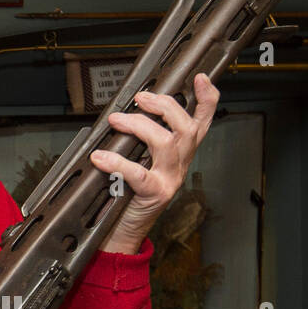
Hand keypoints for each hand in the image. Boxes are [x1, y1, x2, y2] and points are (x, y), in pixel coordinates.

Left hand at [91, 73, 219, 254]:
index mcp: (180, 153)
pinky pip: (138, 174)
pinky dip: (117, 162)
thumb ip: (141, 140)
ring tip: (117, 120)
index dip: (206, 99)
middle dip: (163, 106)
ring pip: (166, 143)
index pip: (202, 122)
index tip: (200, 78)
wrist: (123, 230)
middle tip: (140, 99)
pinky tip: (101, 158)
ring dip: (139, 126)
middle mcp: (180, 164)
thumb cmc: (129, 193)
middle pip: (186, 127)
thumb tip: (123, 112)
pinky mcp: (154, 195)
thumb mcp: (141, 161)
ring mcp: (170, 180)